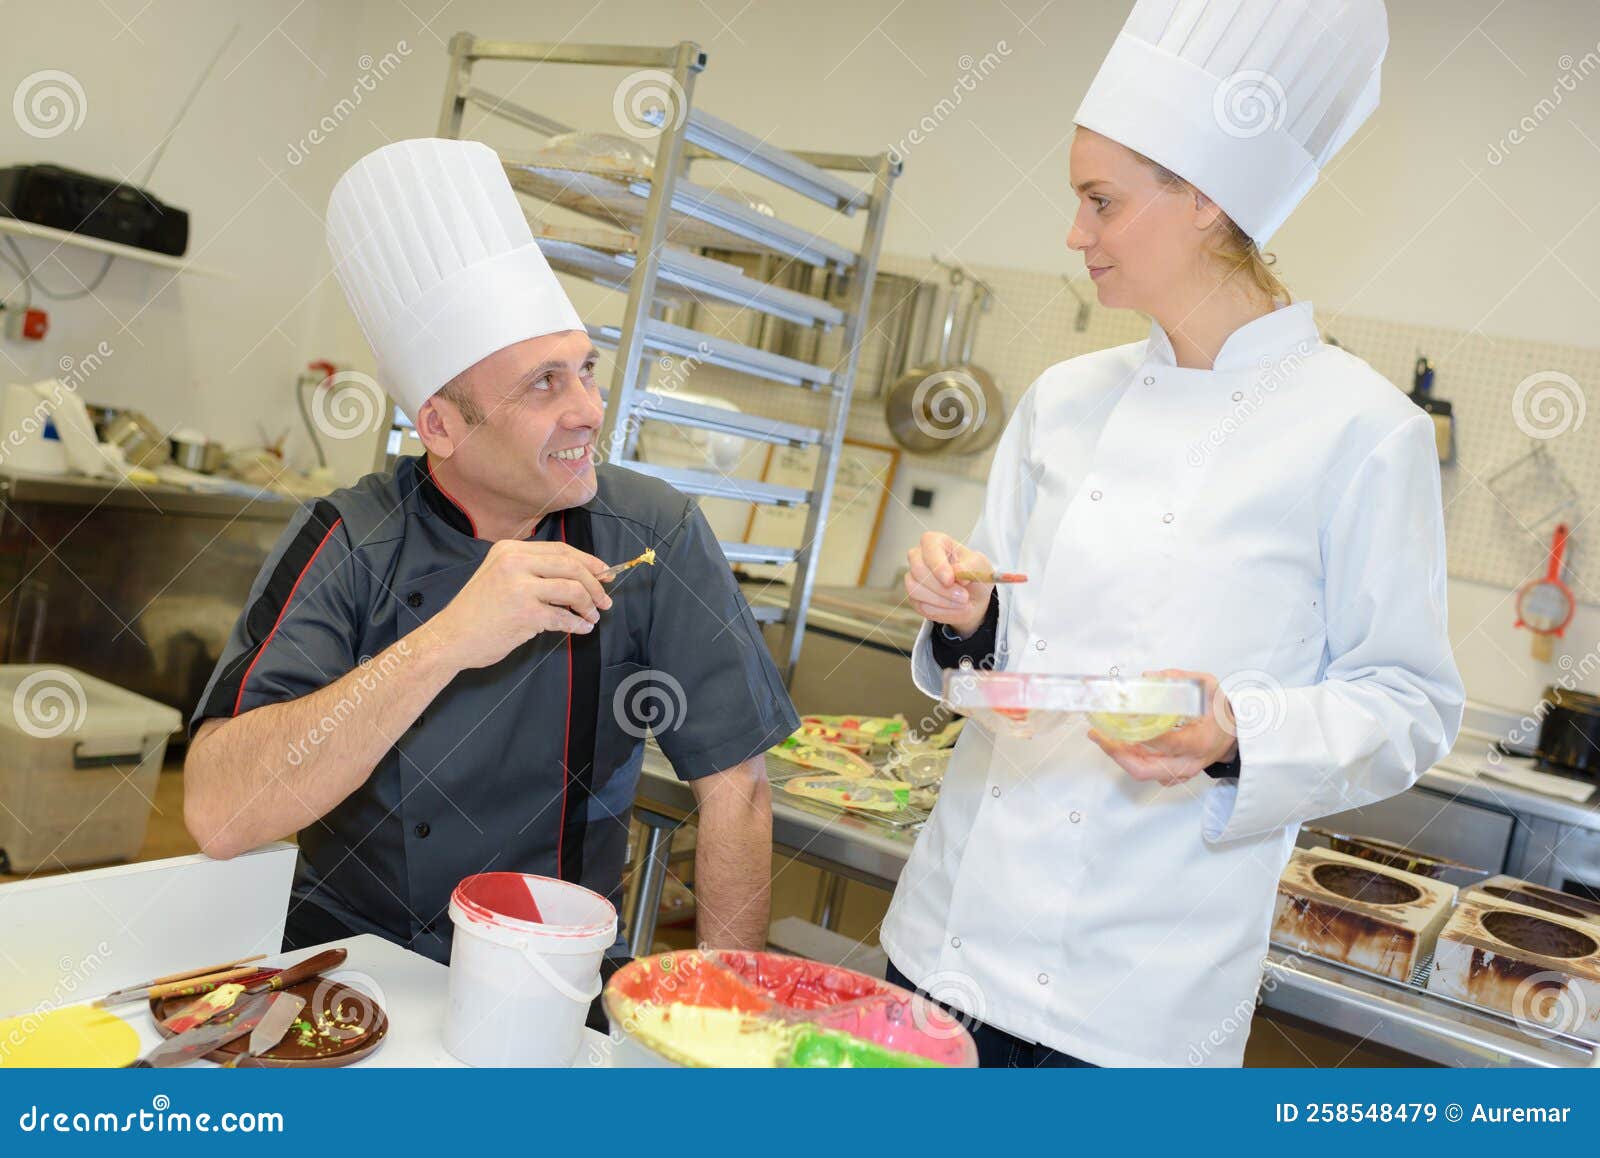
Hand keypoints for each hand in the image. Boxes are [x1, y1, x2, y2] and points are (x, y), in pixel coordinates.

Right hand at [427, 540, 613, 669]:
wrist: (449, 637)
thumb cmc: (477, 611)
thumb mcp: (499, 576)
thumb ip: (533, 571)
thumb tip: (580, 576)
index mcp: (510, 550)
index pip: (560, 549)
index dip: (588, 561)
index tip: (605, 573)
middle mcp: (514, 562)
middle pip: (571, 566)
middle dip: (595, 583)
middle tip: (605, 599)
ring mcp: (519, 587)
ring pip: (572, 589)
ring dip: (589, 604)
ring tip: (593, 616)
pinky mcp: (524, 613)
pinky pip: (563, 617)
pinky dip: (578, 624)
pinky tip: (582, 628)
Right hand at [905, 532, 993, 638]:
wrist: (973, 596)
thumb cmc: (973, 574)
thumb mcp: (980, 566)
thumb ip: (970, 567)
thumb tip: (957, 572)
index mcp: (936, 542)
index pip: (929, 545)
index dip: (937, 564)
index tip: (950, 580)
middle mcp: (920, 557)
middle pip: (918, 570)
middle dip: (942, 588)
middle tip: (964, 596)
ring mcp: (913, 577)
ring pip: (916, 590)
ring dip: (943, 601)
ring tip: (963, 602)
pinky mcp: (914, 597)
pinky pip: (922, 606)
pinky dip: (942, 610)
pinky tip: (955, 607)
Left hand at [1087, 669, 1238, 786]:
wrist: (1232, 737)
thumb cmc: (1219, 714)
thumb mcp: (1208, 688)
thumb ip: (1182, 680)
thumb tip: (1150, 677)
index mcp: (1199, 742)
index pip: (1169, 743)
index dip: (1144, 734)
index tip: (1125, 720)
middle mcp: (1187, 763)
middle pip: (1145, 769)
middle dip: (1117, 753)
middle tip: (1098, 734)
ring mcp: (1179, 773)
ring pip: (1141, 772)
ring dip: (1118, 754)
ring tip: (1100, 734)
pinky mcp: (1171, 776)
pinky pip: (1145, 770)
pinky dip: (1128, 757)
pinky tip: (1117, 741)